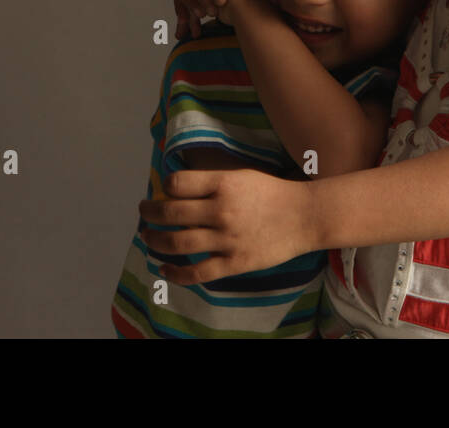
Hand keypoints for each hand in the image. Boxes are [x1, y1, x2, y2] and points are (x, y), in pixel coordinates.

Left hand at [138, 169, 318, 284]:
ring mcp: (227, 238)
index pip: (177, 183)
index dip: (163, 187)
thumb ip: (213, 181)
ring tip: (147, 238)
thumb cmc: (273, 193)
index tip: (161, 192)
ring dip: (156, 241)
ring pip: (178, 242)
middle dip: (150, 213)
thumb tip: (179, 187)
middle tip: (144, 212)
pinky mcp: (235, 262)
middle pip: (171, 212)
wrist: (305, 216)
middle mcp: (221, 210)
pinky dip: (176, 273)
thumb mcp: (242, 176)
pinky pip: (198, 271)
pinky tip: (165, 270)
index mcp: (223, 184)